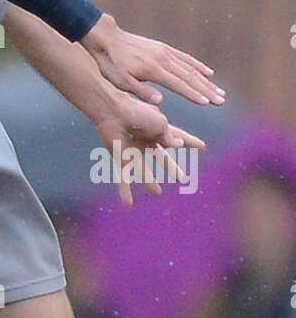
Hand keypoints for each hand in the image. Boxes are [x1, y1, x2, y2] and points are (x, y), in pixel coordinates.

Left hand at [81, 14, 223, 106]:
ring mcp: (164, 52)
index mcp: (153, 70)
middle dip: (207, 90)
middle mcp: (163, 59)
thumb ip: (141, 91)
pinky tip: (208, 72)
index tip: (208, 103)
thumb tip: (161, 101)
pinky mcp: (163, 48)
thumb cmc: (111, 63)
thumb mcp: (121, 81)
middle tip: (221, 101)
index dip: (194, 94)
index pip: (178, 84)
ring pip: (190, 68)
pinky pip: (185, 57)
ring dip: (206, 81)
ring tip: (219, 91)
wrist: (106, 38)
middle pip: (190, 77)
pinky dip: (198, 65)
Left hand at [91, 93, 205, 206]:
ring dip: (149, 181)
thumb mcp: (162, 123)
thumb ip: (171, 137)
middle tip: (182, 178)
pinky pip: (123, 177)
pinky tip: (127, 205)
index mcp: (157, 128)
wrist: (114, 112)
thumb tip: (178, 146)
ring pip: (143, 170)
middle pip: (161, 157)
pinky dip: (125, 191)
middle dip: (170, 167)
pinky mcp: (120, 158)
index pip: (178, 137)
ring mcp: (132, 150)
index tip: (202, 147)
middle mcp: (145, 140)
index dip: (190, 142)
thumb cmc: (138, 113)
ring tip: (157, 193)